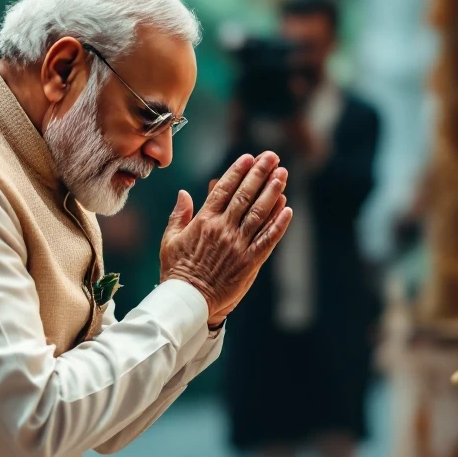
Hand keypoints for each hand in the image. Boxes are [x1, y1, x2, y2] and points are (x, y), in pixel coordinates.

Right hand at [159, 152, 291, 320]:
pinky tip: (288, 209)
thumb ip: (179, 215)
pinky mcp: (249, 262)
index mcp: (203, 221)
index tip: (248, 157)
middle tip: (272, 156)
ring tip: (282, 174)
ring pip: (259, 214)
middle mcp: (223, 229)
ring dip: (272, 192)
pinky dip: (278, 224)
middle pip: (244, 196)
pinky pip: (267, 240)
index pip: (223, 190)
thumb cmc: (176, 271)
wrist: (187, 300)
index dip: (237, 172)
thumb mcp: (170, 240)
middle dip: (259, 173)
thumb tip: (183, 193)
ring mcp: (238, 245)